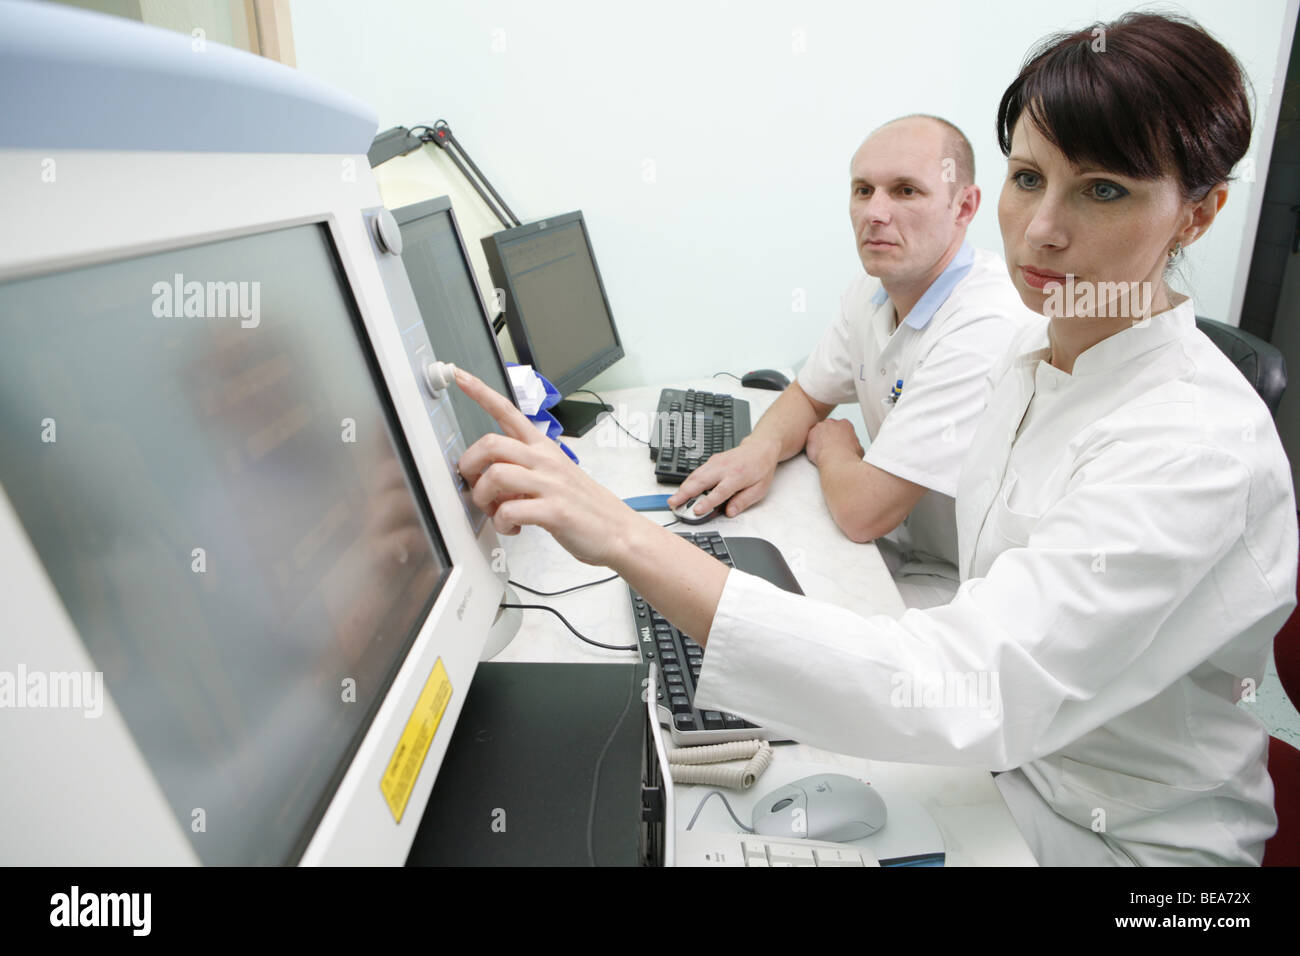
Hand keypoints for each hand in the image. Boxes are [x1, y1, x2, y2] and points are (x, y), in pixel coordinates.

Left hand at [454, 370, 638, 566]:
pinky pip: (511, 511)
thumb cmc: (583, 504)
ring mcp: (550, 483)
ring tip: (495, 512)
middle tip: (473, 486)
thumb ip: (523, 467)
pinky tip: (512, 528)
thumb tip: (490, 476)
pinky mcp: (554, 510)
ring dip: (483, 499)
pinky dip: (502, 523)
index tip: (459, 375)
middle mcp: (545, 460)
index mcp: (543, 447)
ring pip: (496, 476)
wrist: (616, 529)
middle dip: (469, 466)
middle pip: (490, 444)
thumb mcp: (555, 472)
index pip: (508, 411)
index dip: (481, 392)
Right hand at [667, 435, 780, 518]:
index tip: (697, 511)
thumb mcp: (760, 489)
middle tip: (674, 503)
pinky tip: (681, 489)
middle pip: (701, 481)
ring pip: (695, 475)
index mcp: (738, 476)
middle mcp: (724, 468)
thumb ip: (744, 501)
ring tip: (673, 499)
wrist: (760, 448)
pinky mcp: (712, 461)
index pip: (720, 492)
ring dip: (682, 487)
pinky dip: (687, 481)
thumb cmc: (760, 469)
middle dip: (685, 493)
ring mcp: (716, 463)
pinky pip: (697, 471)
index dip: (707, 502)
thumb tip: (730, 512)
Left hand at [805, 419, 863, 467]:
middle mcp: (832, 422)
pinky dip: (811, 446)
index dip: (838, 436)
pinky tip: (816, 454)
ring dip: (819, 440)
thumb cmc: (849, 457)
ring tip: (822, 452)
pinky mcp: (810, 434)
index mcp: (846, 424)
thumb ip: (854, 445)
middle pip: (828, 427)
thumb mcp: (858, 450)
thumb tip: (854, 450)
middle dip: (828, 436)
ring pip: (817, 432)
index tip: (838, 444)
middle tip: (829, 448)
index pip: (840, 426)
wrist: (837, 462)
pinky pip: (809, 439)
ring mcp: (820, 427)